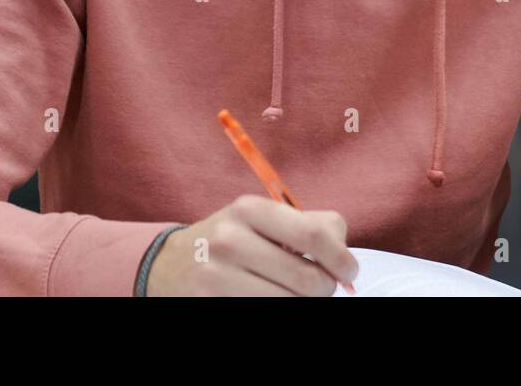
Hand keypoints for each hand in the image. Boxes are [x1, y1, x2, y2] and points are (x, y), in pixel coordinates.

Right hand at [144, 195, 358, 295]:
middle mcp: (231, 239)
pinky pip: (267, 312)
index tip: (348, 270)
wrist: (171, 263)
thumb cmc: (233, 239)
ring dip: (303, 302)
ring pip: (290, 302)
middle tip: (322, 286)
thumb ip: (308, 226)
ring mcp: (218, 275)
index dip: (341, 258)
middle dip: (325, 287)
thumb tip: (345, 261)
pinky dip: (281, 308)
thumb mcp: (262, 218)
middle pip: (307, 277)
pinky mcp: (212, 301)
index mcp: (250, 209)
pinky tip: (271, 297)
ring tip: (294, 292)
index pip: (314, 235)